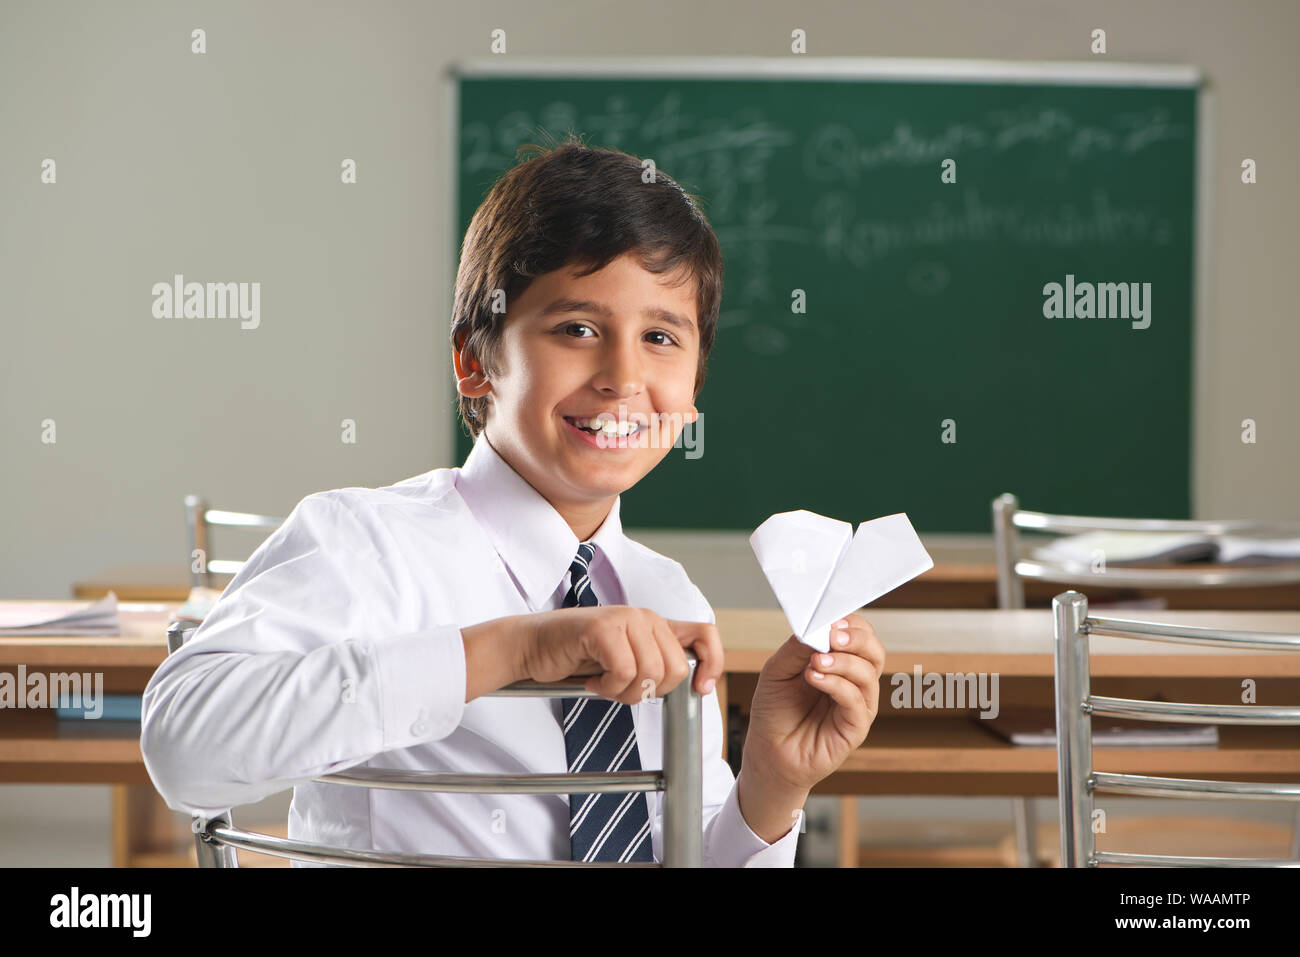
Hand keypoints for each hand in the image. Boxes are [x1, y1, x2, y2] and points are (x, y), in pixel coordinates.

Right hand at [517, 604, 723, 704]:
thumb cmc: (577, 658)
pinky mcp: (603, 627)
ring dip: (625, 692)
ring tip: (604, 684)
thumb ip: (656, 665)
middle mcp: (645, 617)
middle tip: (622, 688)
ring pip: (651, 673)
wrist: (532, 647)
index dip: (712, 665)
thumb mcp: (626, 662)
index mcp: (655, 625)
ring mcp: (624, 618)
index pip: (705, 636)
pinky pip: (624, 672)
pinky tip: (591, 680)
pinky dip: (607, 687)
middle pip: (677, 669)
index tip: (701, 690)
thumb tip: (693, 686)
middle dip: (651, 691)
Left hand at [742, 613, 884, 794]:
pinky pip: (857, 700)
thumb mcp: (778, 670)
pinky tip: (814, 678)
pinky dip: (837, 685)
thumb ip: (797, 648)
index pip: (860, 635)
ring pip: (868, 673)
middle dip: (856, 639)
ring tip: (815, 662)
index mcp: (840, 663)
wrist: (767, 751)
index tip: (831, 620)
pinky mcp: (855, 728)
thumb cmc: (775, 710)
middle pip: (874, 651)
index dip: (850, 624)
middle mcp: (854, 682)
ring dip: (843, 662)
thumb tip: (817, 627)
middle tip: (831, 637)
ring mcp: (857, 705)